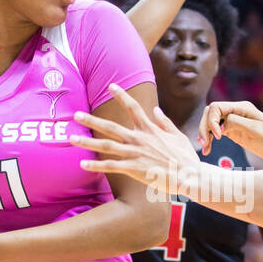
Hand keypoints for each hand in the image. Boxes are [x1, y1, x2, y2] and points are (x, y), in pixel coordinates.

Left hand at [72, 84, 204, 197]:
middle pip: (111, 127)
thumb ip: (165, 122)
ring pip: (106, 146)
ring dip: (88, 142)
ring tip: (72, 138)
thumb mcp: (178, 135)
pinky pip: (111, 166)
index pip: (133, 107)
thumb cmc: (186, 158)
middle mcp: (139, 139)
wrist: (190, 176)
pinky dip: (96, 165)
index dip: (121, 95)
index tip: (111, 85)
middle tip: (75, 115)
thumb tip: (156, 110)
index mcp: (150, 129)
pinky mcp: (134, 169)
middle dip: (92, 121)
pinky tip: (82, 164)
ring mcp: (135, 154)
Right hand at [198, 100, 262, 159]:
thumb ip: (236, 122)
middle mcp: (236, 112)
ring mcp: (234, 122)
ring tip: (205, 149)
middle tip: (204, 144)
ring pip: (211, 123)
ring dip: (205, 134)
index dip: (212, 121)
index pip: (216, 107)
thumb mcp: (255, 130)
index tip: (218, 136)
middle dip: (204, 127)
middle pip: (210, 114)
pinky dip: (210, 139)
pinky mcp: (233, 132)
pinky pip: (216, 132)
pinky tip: (208, 149)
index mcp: (242, 107)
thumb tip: (221, 123)